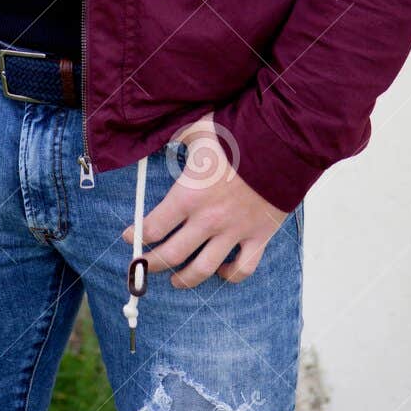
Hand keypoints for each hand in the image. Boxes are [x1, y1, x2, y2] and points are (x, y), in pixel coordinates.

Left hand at [120, 111, 287, 289]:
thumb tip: (163, 134)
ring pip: (202, 270)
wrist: (281, 142)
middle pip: (171, 255)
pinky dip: (230, 276)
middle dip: (151, 264)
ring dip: (184, 280)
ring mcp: (234, 231)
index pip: (152, 227)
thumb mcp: (198, 129)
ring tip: (175, 281)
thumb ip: (176, 136)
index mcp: (188, 195)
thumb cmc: (236, 133)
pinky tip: (222, 272)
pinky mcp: (259, 236)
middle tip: (143, 267)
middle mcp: (208, 220)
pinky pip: (243, 269)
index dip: (136, 237)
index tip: (129, 238)